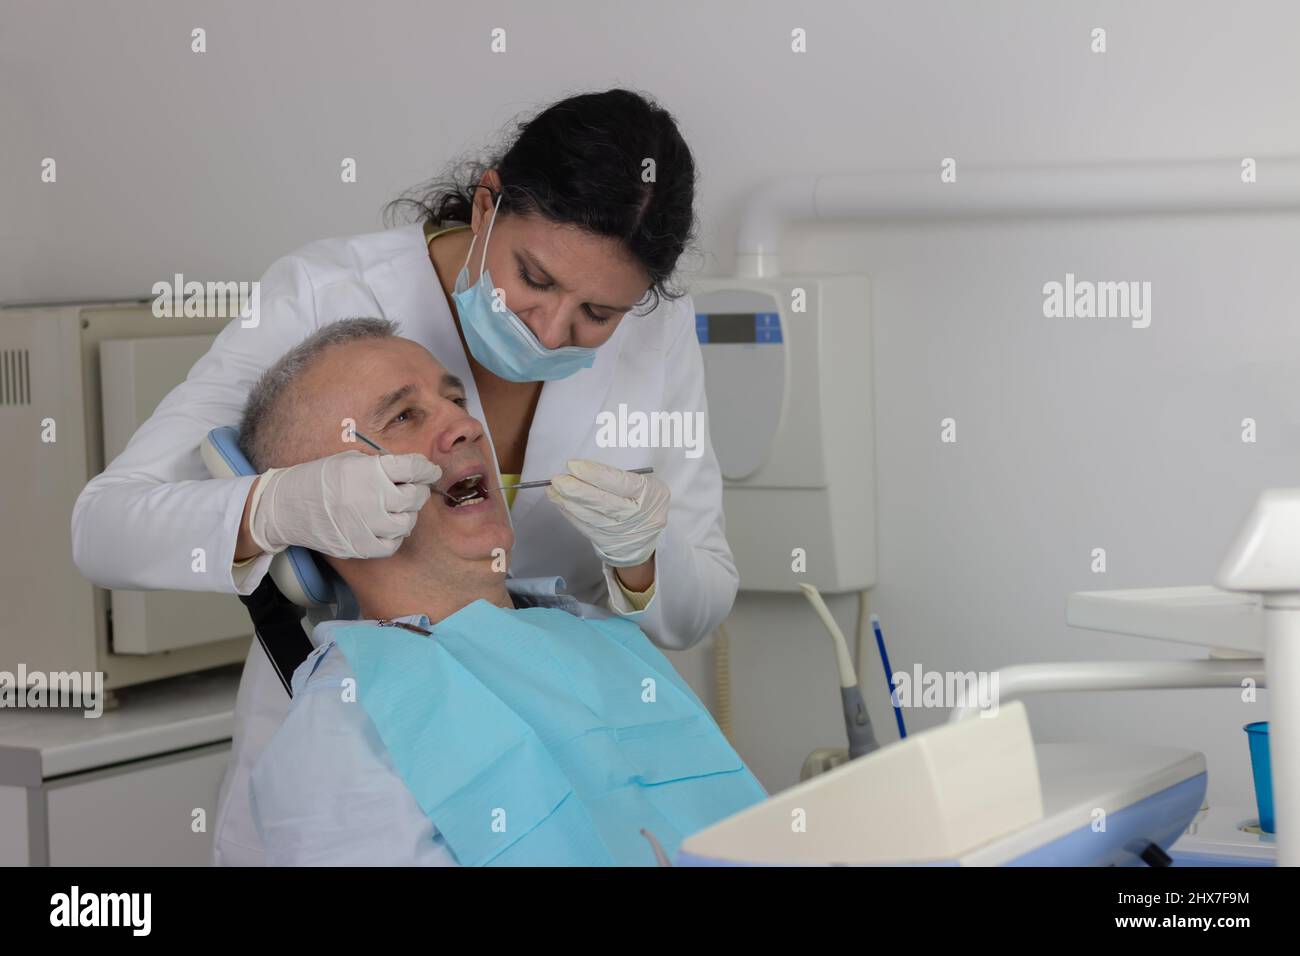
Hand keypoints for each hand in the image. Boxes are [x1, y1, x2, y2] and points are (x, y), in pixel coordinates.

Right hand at [249, 451, 441, 558]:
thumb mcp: (350, 460)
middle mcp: (373, 497)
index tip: (431, 471)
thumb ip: (380, 466)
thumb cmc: (319, 478)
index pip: (414, 468)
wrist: (287, 506)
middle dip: (418, 491)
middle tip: (411, 489)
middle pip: (414, 497)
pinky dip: (393, 536)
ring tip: (395, 509)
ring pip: (407, 523)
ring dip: (406, 515)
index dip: (427, 469)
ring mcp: (367, 524)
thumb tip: (408, 471)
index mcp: (371, 471)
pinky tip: (385, 526)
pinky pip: (392, 544)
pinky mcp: (360, 545)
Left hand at [545, 459, 669, 567]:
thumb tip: (585, 471)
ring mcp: (619, 531)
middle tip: (558, 480)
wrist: (645, 537)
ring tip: (553, 490)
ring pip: (589, 516)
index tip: (573, 466)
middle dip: (576, 489)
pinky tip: (560, 502)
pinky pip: (584, 526)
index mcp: (648, 494)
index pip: (619, 482)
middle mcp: (634, 515)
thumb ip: (621, 477)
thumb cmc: (643, 502)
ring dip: (567, 502)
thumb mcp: (645, 484)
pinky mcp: (605, 540)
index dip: (594, 474)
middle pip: (601, 501)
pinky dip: (569, 513)